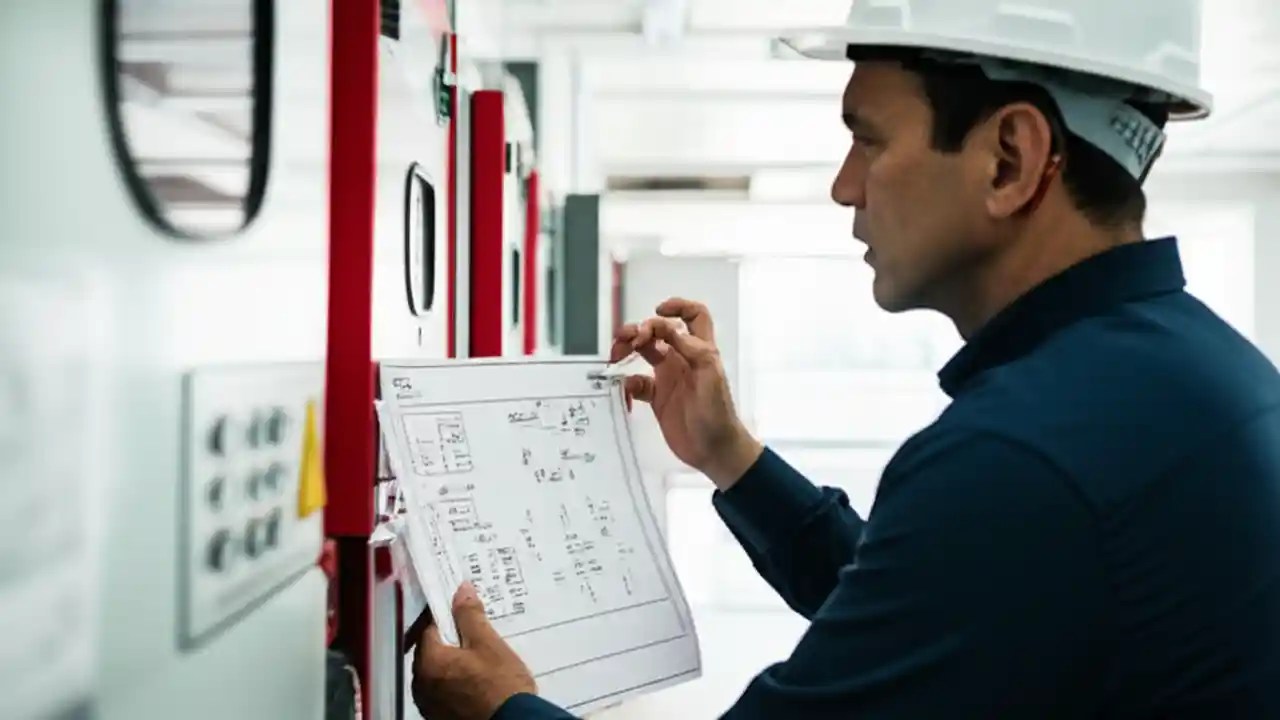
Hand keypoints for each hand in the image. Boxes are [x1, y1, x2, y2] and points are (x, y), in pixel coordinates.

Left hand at [410, 582, 536, 719]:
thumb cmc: (500, 683)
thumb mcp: (488, 643)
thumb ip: (470, 615)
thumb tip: (461, 589)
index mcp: (428, 662)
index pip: (428, 628)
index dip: (445, 616)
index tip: (462, 611)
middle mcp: (420, 685)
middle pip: (430, 651)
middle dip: (447, 641)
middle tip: (472, 634)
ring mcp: (429, 705)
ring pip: (435, 673)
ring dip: (450, 663)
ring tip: (475, 658)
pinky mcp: (439, 717)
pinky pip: (442, 691)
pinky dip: (453, 682)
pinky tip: (473, 680)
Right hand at [613, 297, 762, 490]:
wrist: (714, 450)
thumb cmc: (717, 412)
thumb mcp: (709, 376)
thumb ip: (693, 350)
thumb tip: (668, 329)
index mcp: (699, 350)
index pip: (693, 316)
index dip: (677, 306)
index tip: (657, 312)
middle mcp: (682, 359)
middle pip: (659, 332)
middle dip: (641, 328)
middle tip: (630, 339)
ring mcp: (668, 378)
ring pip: (644, 352)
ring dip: (628, 349)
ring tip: (616, 355)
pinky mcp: (657, 398)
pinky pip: (637, 383)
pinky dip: (628, 382)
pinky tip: (626, 388)